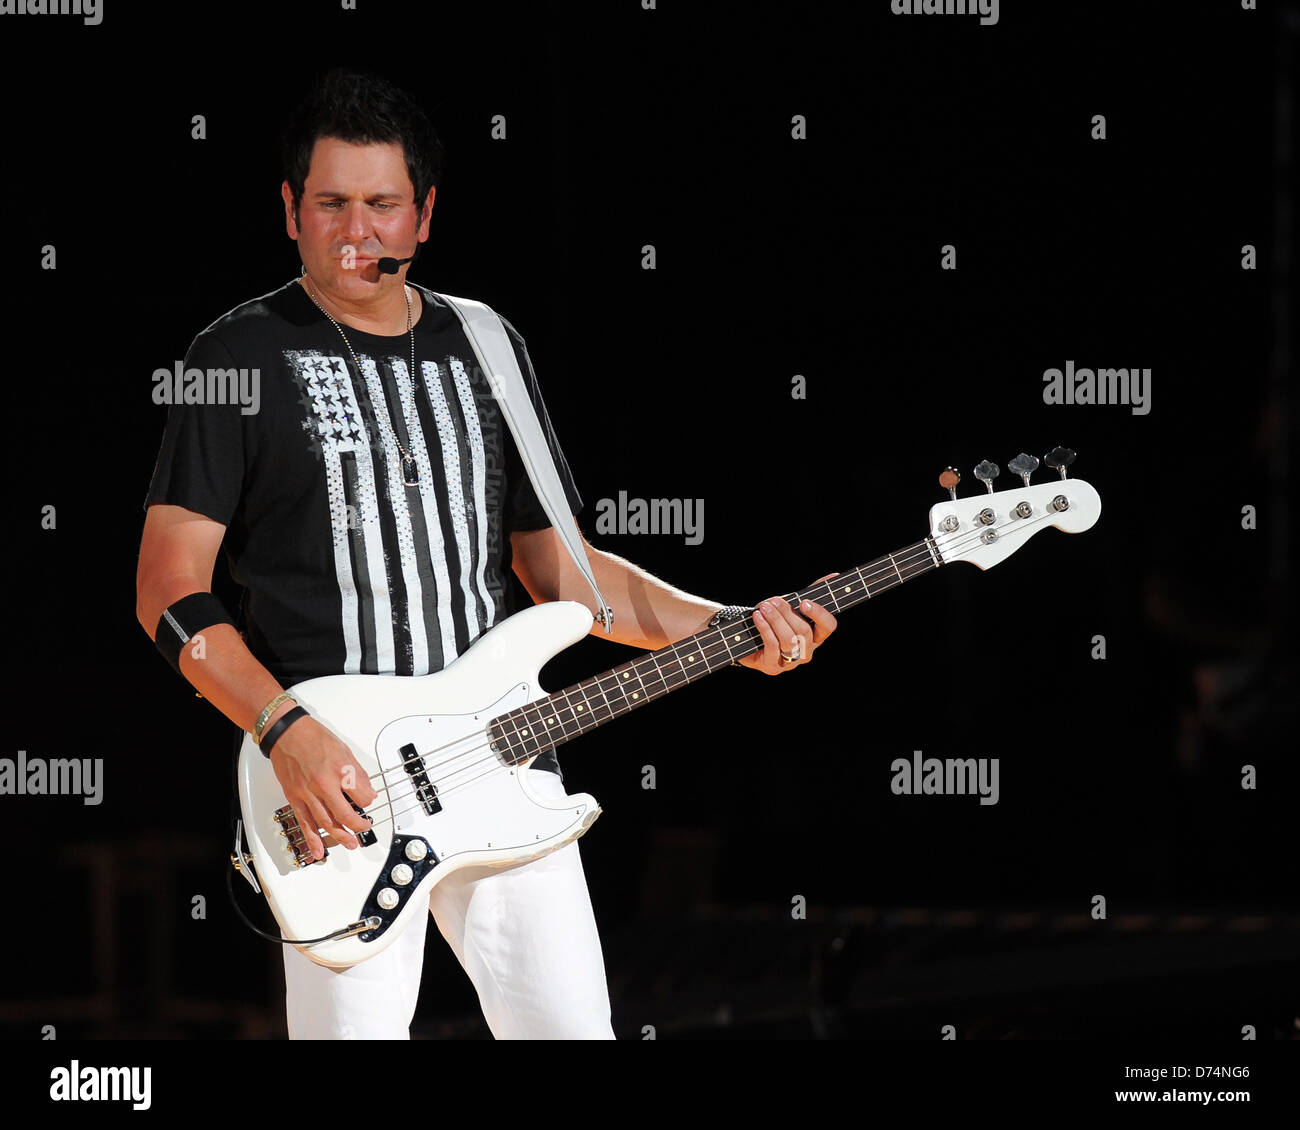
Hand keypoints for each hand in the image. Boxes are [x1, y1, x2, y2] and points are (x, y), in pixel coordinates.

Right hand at [269, 715, 378, 859]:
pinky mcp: (294, 798)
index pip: (362, 797)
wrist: (286, 733)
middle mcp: (323, 784)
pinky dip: (312, 839)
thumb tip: (368, 791)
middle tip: (364, 828)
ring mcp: (307, 793)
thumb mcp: (344, 750)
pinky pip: (305, 822)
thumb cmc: (313, 737)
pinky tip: (319, 850)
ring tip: (350, 844)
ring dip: (340, 836)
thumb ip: (358, 774)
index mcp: (340, 770)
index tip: (368, 802)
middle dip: (358, 825)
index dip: (368, 802)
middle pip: (345, 815)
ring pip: (326, 822)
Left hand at [738, 572, 839, 674]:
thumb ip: (812, 593)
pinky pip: (773, 647)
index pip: (828, 626)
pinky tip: (758, 617)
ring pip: (789, 641)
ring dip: (775, 620)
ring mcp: (791, 662)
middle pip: (804, 631)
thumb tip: (834, 575)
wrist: (747, 641)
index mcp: (816, 637)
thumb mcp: (793, 607)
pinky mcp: (773, 667)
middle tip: (773, 600)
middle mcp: (807, 652)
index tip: (804, 602)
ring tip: (764, 607)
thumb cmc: (775, 623)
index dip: (819, 614)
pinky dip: (765, 628)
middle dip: (787, 613)